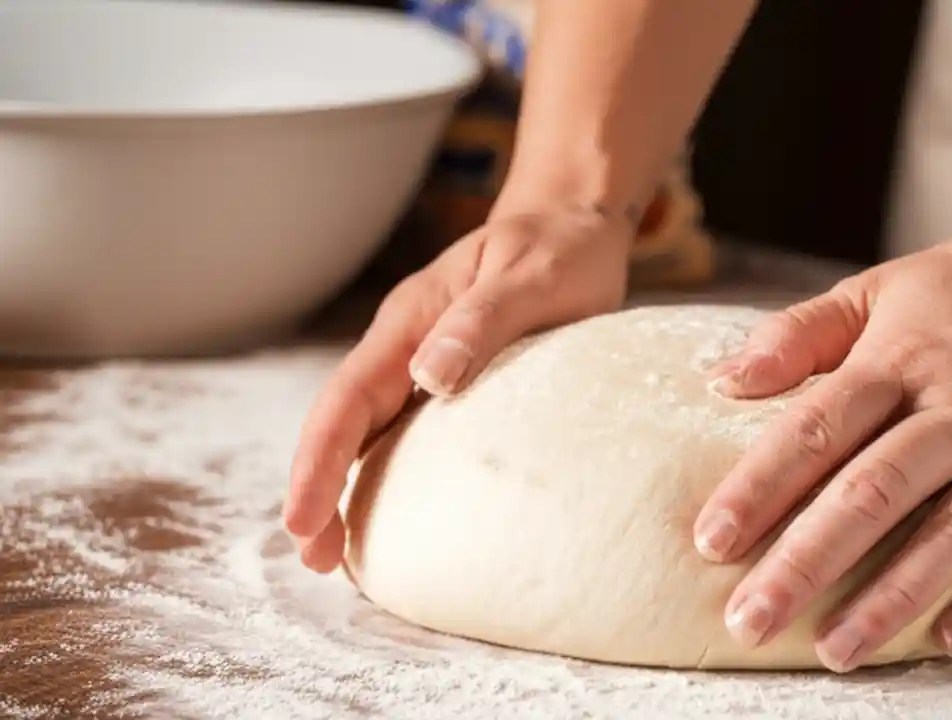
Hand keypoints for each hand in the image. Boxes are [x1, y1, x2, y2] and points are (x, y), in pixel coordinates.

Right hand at [283, 205, 631, 572]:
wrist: (577, 225)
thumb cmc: (557, 248)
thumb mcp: (527, 278)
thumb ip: (479, 322)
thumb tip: (428, 379)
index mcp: (409, 322)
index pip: (348, 398)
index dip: (318, 461)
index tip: (303, 520)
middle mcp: (406, 347)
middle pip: (345, 424)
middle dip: (320, 489)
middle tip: (320, 559)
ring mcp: (426, 365)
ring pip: (372, 434)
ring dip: (352, 489)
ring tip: (347, 555)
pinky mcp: (456, 382)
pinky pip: (412, 434)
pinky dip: (396, 475)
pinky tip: (404, 515)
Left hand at [695, 227, 951, 671]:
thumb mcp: (880, 288)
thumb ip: (799, 334)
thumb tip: (722, 382)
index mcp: (906, 357)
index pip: (820, 428)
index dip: (761, 487)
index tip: (711, 542)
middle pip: (878, 491)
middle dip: (808, 561)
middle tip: (751, 619)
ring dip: (894, 596)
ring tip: (834, 649)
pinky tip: (949, 638)